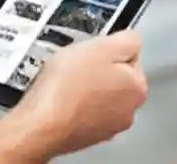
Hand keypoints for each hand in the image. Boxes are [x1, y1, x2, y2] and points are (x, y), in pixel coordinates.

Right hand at [12, 30, 148, 157]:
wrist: (39, 124)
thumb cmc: (66, 88)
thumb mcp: (101, 46)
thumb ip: (127, 40)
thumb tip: (132, 41)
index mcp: (137, 88)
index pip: (129, 56)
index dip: (107, 49)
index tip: (92, 52)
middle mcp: (128, 112)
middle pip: (114, 77)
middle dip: (96, 69)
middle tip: (76, 67)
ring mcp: (107, 127)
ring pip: (97, 95)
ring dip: (83, 88)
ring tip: (64, 84)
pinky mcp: (86, 136)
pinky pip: (81, 111)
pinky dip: (72, 105)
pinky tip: (59, 100)